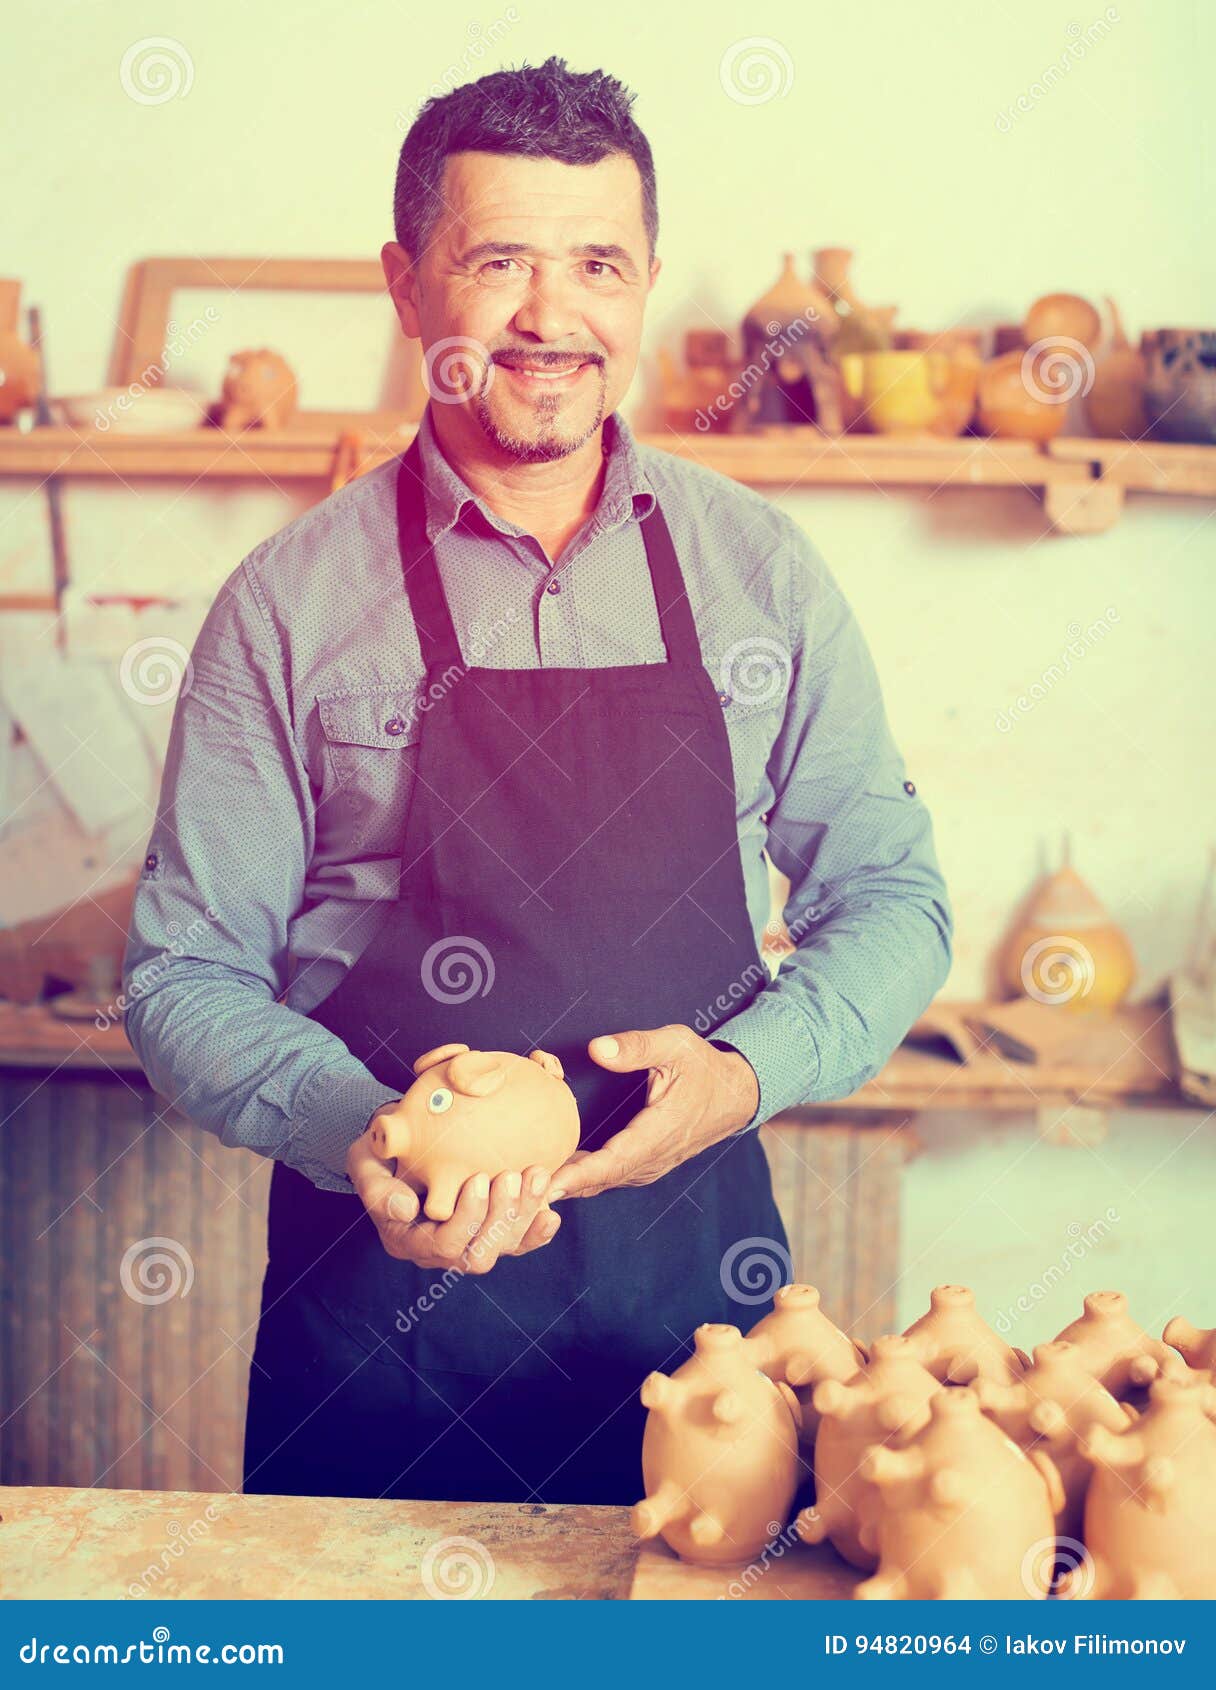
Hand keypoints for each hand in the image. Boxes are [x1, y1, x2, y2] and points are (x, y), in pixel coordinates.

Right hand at [346, 1123, 559, 1274]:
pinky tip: (550, 1211)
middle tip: (509, 1177)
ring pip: (503, 1247)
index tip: (478, 1180)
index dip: (465, 1219)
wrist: (404, 1143)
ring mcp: (470, 1240)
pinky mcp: (492, 1228)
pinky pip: (518, 1241)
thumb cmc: (382, 1152)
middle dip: (500, 1219)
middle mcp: (441, 1249)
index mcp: (408, 1239)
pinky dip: (536, 1230)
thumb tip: (405, 1210)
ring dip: (523, 1215)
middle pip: (478, 1255)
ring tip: (535, 1176)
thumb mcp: (365, 1162)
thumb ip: (376, 1188)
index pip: (442, 1245)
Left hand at [548, 1024, 759, 1200]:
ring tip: (527, 1186)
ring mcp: (651, 1166)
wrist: (736, 1095)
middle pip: (602, 1180)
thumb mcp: (676, 1045)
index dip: (579, 1174)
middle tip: (518, 1188)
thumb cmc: (704, 1068)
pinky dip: (582, 1180)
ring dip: (569, 1186)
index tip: (547, 1182)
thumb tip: (598, 1049)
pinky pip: (610, 1178)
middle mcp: (655, 1157)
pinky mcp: (646, 1165)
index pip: (614, 1161)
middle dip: (562, 1186)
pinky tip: (554, 1174)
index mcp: (661, 1131)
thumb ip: (637, 1046)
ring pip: (604, 1183)